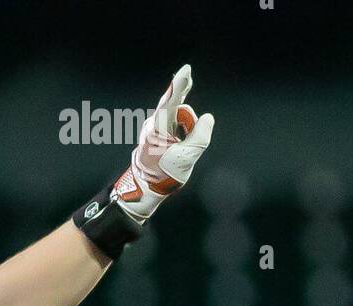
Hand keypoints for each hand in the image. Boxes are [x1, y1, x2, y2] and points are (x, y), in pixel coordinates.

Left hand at [113, 64, 214, 222]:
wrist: (146, 189)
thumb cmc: (164, 174)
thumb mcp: (188, 156)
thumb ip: (202, 135)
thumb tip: (206, 119)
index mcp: (157, 128)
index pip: (171, 101)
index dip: (180, 85)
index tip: (186, 70)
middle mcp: (154, 122)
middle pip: (182, 112)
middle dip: (188, 126)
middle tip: (180, 142)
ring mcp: (154, 125)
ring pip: (181, 119)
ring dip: (186, 133)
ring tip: (176, 152)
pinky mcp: (157, 130)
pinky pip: (177, 126)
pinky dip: (181, 135)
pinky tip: (175, 148)